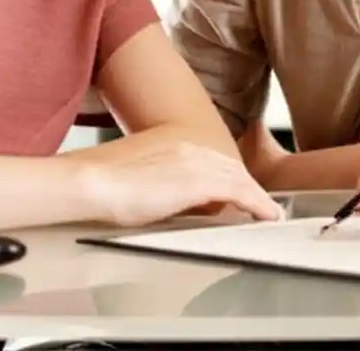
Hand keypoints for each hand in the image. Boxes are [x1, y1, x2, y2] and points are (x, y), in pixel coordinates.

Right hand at [85, 142, 284, 226]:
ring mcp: (197, 163)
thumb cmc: (103, 185)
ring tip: (267, 213)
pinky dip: (257, 204)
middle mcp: (190, 147)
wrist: (92, 182)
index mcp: (174, 144)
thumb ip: (160, 184)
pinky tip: (267, 216)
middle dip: (247, 186)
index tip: (236, 192)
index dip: (228, 178)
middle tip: (259, 205)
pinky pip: (241, 193)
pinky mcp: (200, 182)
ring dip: (256, 196)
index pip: (212, 160)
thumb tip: (168, 199)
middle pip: (231, 167)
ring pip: (240, 179)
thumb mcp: (138, 179)